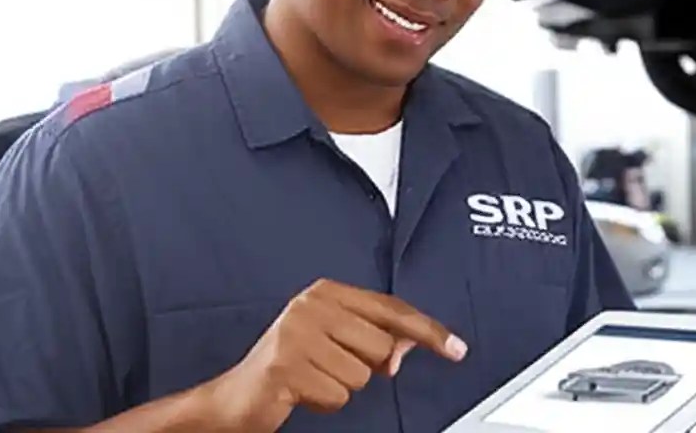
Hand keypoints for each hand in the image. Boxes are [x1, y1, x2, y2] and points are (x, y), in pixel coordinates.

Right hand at [197, 278, 467, 431]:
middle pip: (381, 346)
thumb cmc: (292, 367)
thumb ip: (373, 339)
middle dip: (364, 367)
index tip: (457, 349)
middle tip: (329, 367)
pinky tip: (301, 392)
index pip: (391, 309)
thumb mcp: (336, 343)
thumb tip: (404, 349)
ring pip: (361, 375)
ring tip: (312, 379)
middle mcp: (311, 305)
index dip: (428, 330)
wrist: (238, 398)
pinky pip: (338, 395)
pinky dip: (325, 403)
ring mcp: (296, 333)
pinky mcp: (286, 365)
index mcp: (326, 292)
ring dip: (341, 387)